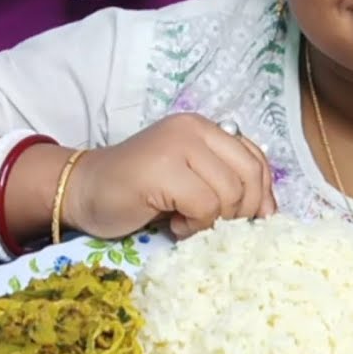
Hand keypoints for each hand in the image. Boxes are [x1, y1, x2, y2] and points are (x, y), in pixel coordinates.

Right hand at [61, 113, 276, 238]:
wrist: (83, 190)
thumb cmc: (138, 190)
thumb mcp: (192, 179)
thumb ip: (226, 182)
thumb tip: (270, 211)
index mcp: (205, 128)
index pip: (256, 159)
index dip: (262, 194)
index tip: (251, 220)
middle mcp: (194, 129)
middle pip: (249, 176)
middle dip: (241, 211)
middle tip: (215, 226)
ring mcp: (177, 146)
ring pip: (230, 193)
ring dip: (214, 221)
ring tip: (187, 223)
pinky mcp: (162, 170)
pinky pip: (205, 206)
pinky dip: (195, 225)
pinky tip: (175, 224)